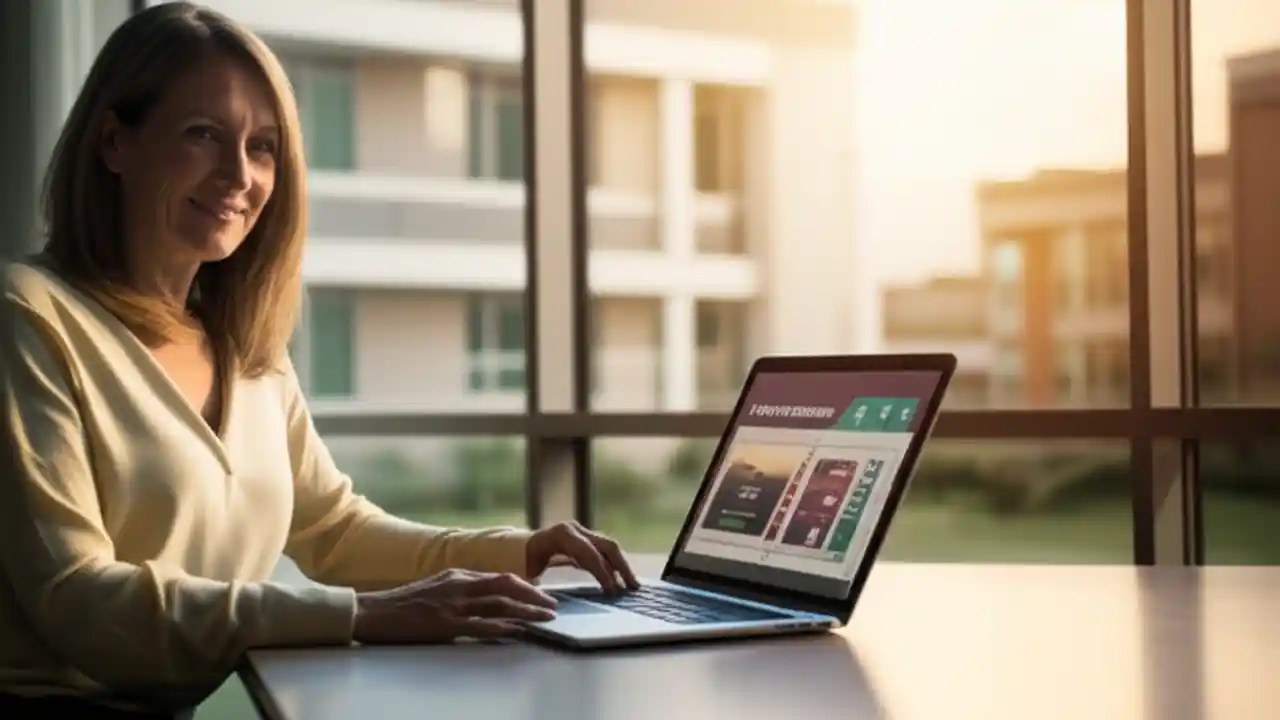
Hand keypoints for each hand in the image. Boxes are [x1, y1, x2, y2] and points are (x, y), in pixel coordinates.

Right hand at [352, 569, 557, 643]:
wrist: (374, 611)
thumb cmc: (404, 603)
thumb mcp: (437, 587)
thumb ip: (462, 589)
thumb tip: (488, 597)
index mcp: (459, 575)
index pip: (501, 577)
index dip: (525, 586)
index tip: (542, 595)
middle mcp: (460, 585)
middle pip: (506, 586)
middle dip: (533, 596)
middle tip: (553, 605)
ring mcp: (453, 604)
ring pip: (499, 604)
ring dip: (526, 611)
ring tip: (545, 618)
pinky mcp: (444, 624)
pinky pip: (479, 625)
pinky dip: (501, 628)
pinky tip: (516, 631)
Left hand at [526, 520, 639, 594]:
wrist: (520, 547)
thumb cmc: (523, 562)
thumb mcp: (530, 573)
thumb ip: (542, 586)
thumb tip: (553, 606)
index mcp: (562, 535)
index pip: (590, 554)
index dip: (603, 572)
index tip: (613, 591)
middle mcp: (576, 530)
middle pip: (607, 545)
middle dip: (621, 566)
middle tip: (633, 587)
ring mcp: (582, 532)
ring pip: (609, 547)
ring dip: (622, 566)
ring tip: (632, 585)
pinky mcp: (586, 539)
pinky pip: (604, 550)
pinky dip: (614, 564)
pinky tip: (620, 579)